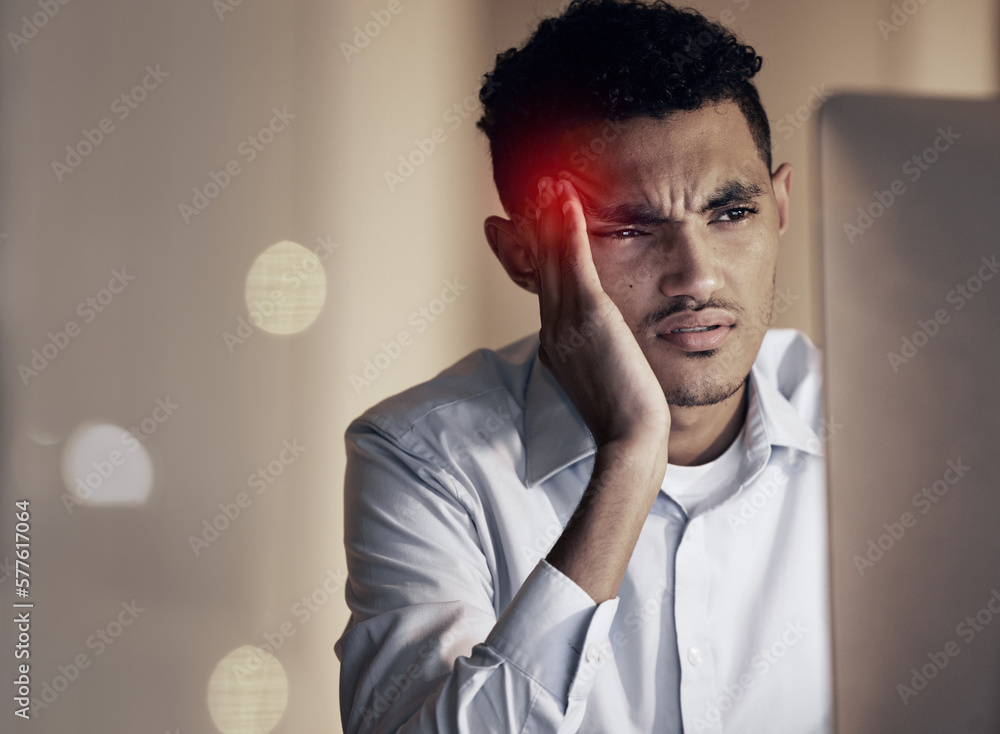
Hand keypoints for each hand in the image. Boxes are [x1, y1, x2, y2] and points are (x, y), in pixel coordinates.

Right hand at [528, 176, 670, 447]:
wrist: (630, 436)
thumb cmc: (627, 413)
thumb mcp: (606, 375)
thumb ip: (600, 350)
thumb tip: (604, 340)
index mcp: (557, 341)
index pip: (546, 284)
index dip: (538, 249)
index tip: (529, 221)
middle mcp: (554, 327)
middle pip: (540, 264)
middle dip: (533, 224)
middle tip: (528, 184)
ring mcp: (567, 322)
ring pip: (551, 257)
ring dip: (546, 215)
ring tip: (545, 177)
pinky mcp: (588, 317)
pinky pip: (573, 263)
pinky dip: (566, 228)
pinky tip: (565, 198)